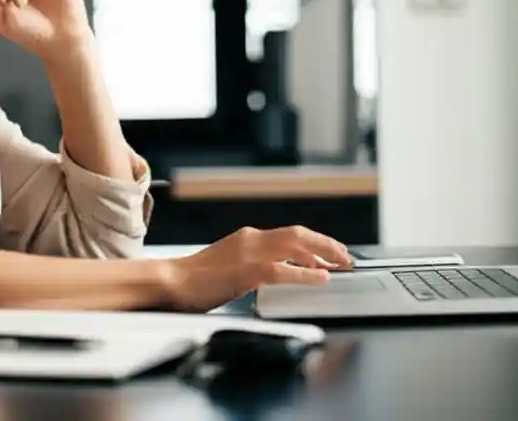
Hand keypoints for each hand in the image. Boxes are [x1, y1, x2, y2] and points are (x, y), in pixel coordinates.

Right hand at [162, 226, 354, 312]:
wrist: (171, 282)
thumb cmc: (198, 280)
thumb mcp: (233, 266)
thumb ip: (257, 265)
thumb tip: (285, 272)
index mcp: (248, 238)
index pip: (290, 235)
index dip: (315, 242)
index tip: (332, 253)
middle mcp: (252, 239)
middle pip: (298, 234)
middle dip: (326, 243)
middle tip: (345, 256)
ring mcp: (249, 253)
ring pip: (295, 245)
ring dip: (323, 253)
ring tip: (341, 262)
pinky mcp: (246, 271)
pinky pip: (283, 270)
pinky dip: (306, 273)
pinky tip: (321, 278)